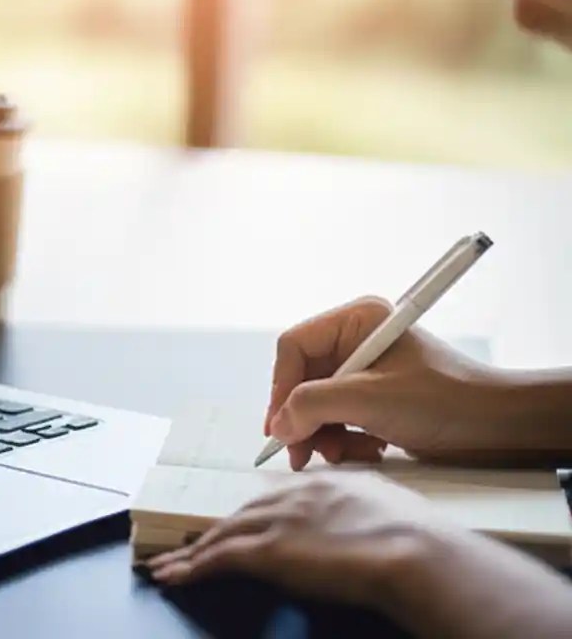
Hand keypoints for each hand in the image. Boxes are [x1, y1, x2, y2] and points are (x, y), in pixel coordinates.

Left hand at [147, 473, 571, 638]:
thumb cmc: (424, 542)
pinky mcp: (267, 550)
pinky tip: (171, 574)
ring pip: (223, 534)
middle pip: (244, 512)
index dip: (258, 513)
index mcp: (328, 483)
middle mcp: (296, 495)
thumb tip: (371, 525)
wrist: (418, 552)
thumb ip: (371, 511)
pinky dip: (190, 568)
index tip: (244, 524)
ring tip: (167, 564)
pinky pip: (217, 559)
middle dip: (218, 529)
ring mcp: (279, 521)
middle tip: (195, 543)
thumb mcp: (394, 510)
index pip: (279, 497)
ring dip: (193, 551)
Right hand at [265, 295, 506, 469]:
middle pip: (302, 379)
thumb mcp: (371, 399)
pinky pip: (337, 418)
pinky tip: (366, 450)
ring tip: (341, 454)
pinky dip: (343, 440)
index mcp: (356, 321)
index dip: (281, 386)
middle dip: (303, 418)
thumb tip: (278, 425)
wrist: (496, 426)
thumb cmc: (446, 399)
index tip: (280, 426)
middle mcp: (356, 341)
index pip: (294, 347)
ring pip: (316, 403)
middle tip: (301, 452)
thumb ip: (314, 405)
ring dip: (324, 434)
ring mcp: (364, 371)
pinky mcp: (373, 398)